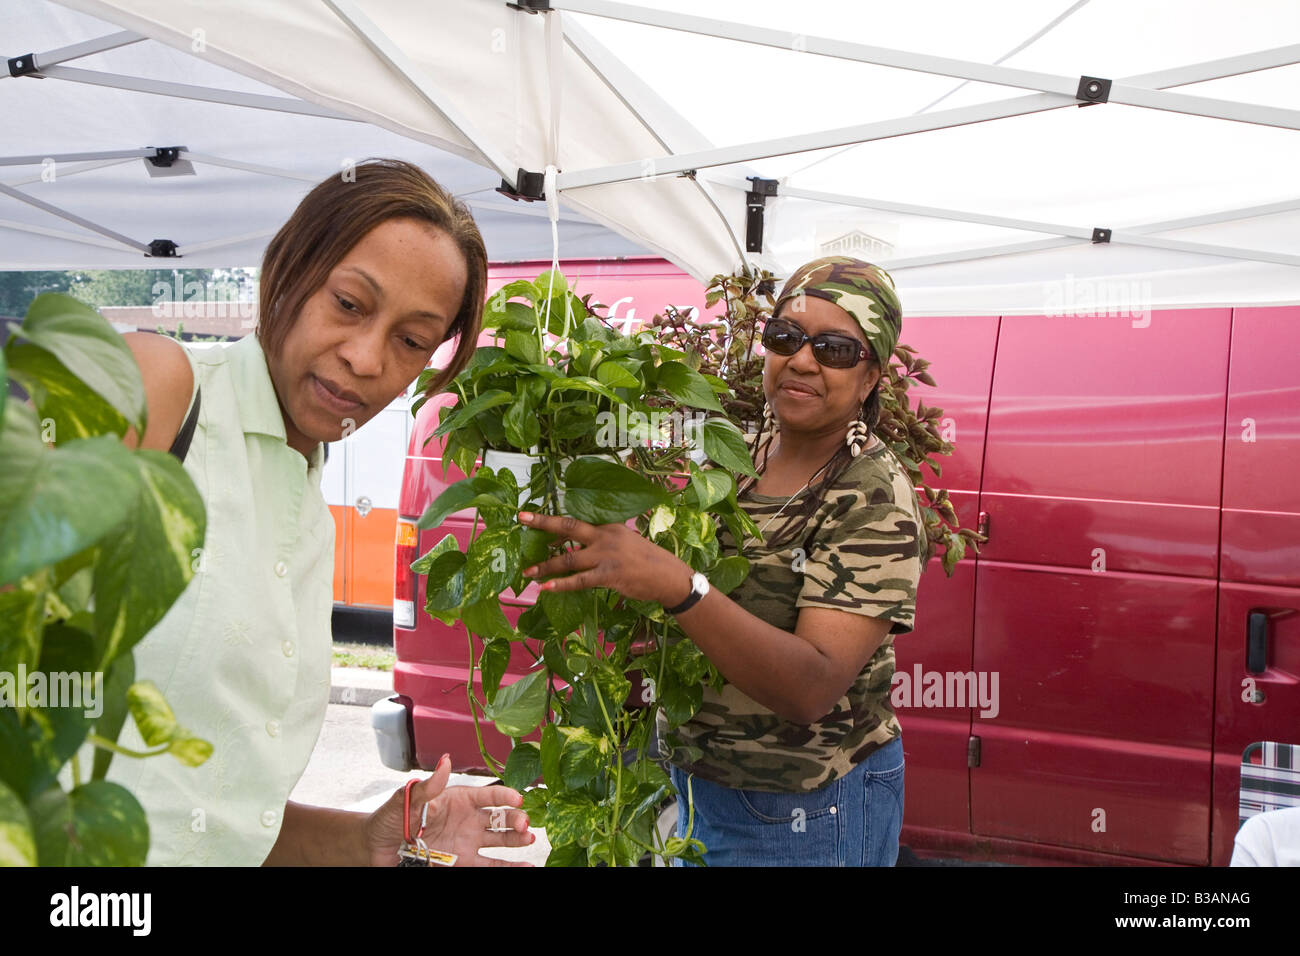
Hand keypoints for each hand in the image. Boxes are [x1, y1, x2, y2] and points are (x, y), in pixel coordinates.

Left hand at [364, 755, 534, 866]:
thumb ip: (428, 786)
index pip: (487, 795)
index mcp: (458, 800)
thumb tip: (445, 762)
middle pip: (499, 818)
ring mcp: (467, 842)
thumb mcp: (407, 799)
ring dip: (516, 840)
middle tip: (524, 824)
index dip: (503, 795)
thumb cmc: (391, 818)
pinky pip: (489, 865)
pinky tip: (526, 865)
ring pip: (499, 841)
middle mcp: (468, 820)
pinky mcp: (463, 863)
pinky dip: (508, 866)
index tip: (517, 797)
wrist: (377, 847)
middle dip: (515, 819)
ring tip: (529, 840)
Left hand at [518, 511, 692, 606]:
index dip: (551, 519)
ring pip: (569, 559)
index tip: (529, 514)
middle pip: (568, 528)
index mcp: (609, 526)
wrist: (669, 577)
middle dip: (542, 523)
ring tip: (528, 572)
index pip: (575, 521)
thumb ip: (603, 541)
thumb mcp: (626, 541)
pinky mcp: (609, 576)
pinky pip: (579, 581)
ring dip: (546, 566)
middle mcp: (605, 537)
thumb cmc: (646, 561)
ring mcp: (606, 556)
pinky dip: (561, 585)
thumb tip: (575, 547)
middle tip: (520, 520)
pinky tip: (547, 588)